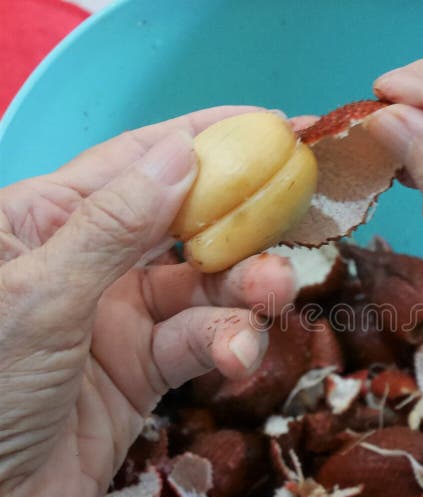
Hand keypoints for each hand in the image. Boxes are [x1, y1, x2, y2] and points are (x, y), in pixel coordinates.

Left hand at [0, 107, 297, 496]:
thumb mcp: (39, 296)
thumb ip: (113, 225)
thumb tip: (182, 153)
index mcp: (47, 219)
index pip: (139, 159)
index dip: (209, 136)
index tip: (276, 125)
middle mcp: (90, 258)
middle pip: (187, 220)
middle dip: (244, 218)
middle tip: (303, 211)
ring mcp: (121, 313)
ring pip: (204, 283)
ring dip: (245, 287)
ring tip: (276, 291)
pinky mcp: (147, 365)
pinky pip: (200, 340)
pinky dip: (225, 344)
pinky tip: (235, 355)